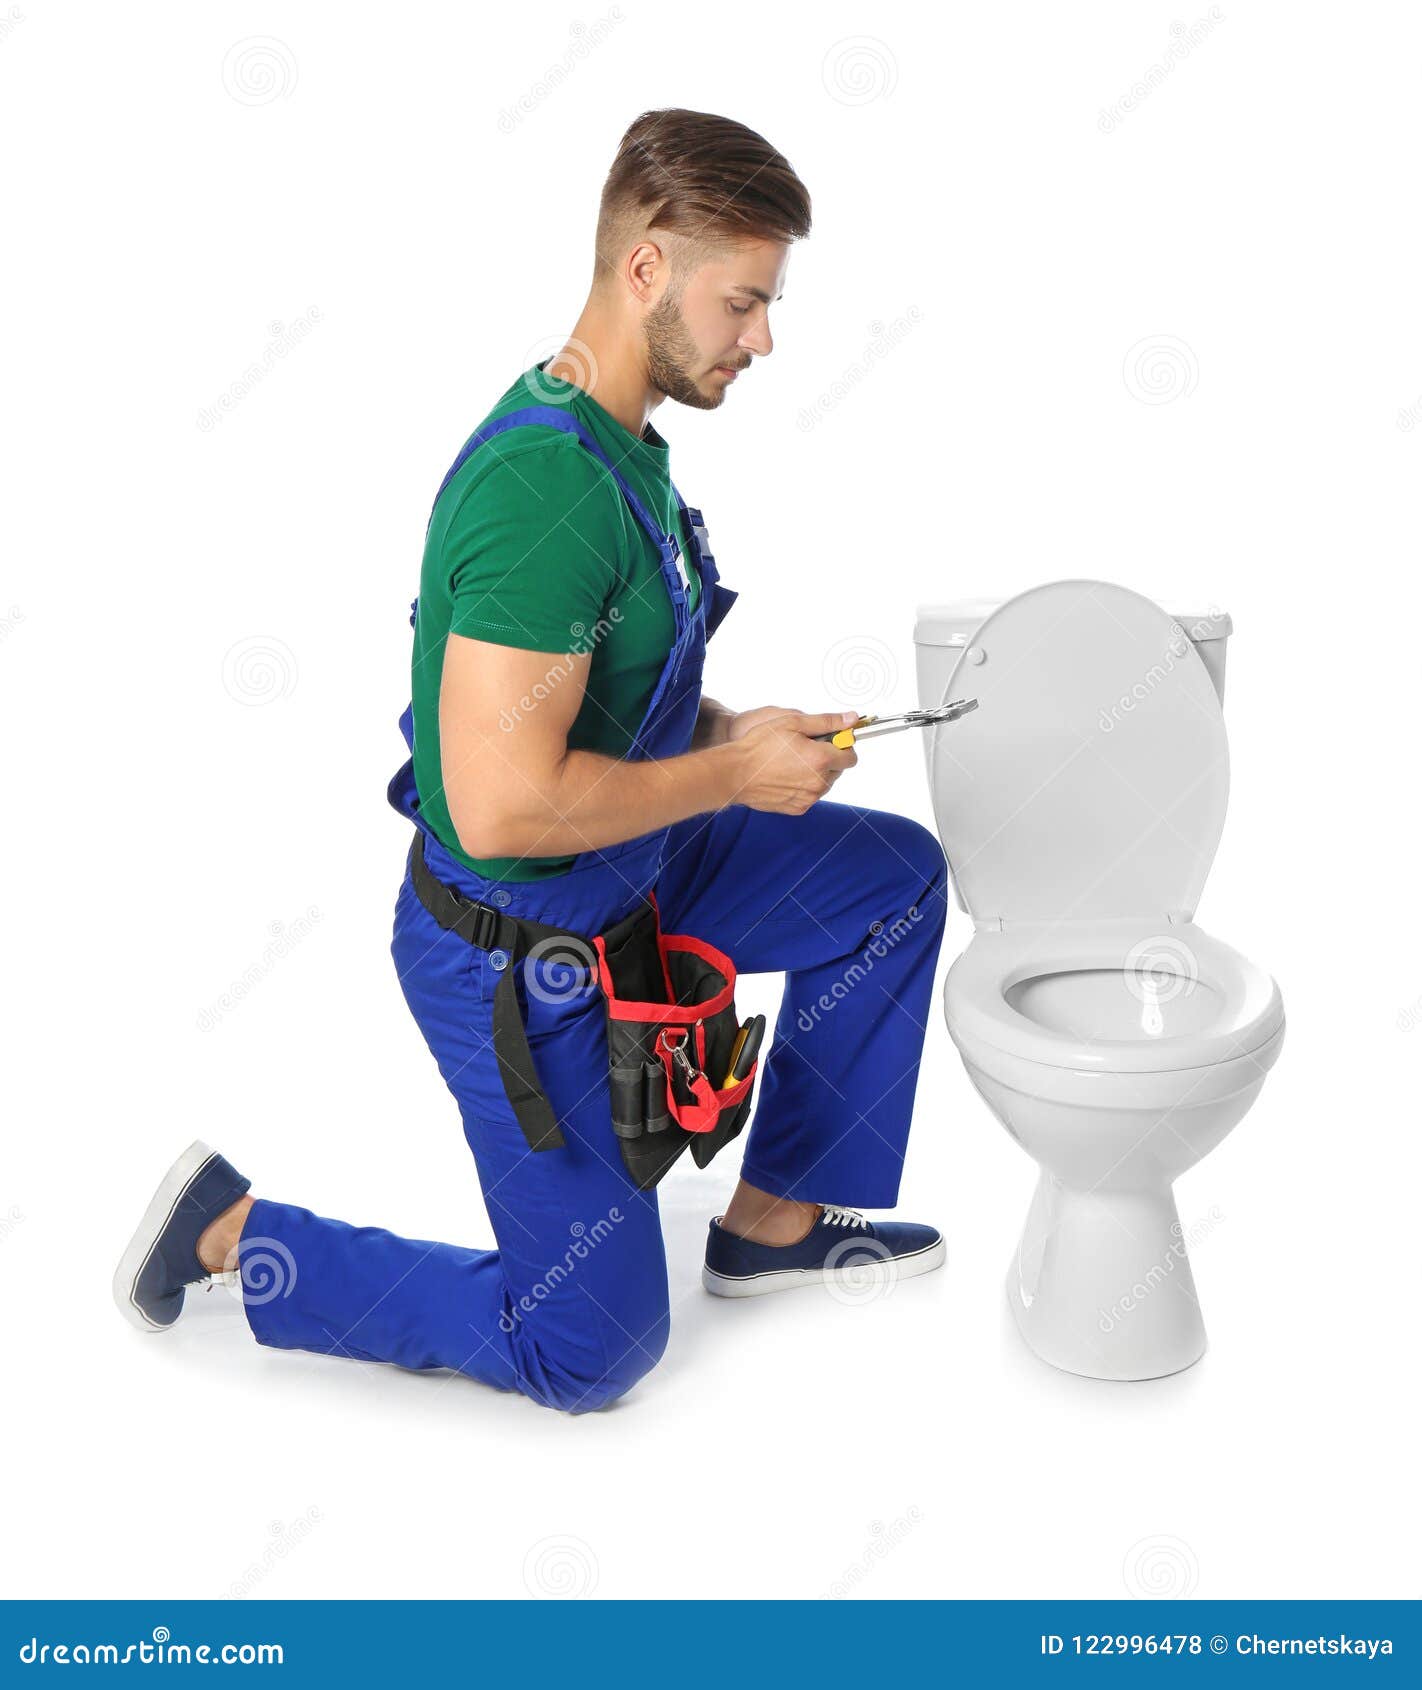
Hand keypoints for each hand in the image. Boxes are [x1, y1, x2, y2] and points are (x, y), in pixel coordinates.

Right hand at [728, 710, 859, 814]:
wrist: (736, 773)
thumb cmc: (759, 746)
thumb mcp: (793, 723)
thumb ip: (826, 721)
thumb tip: (851, 719)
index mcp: (820, 759)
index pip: (851, 756)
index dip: (842, 746)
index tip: (830, 740)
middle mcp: (819, 782)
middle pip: (838, 769)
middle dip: (828, 758)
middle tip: (805, 749)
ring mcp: (809, 798)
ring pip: (825, 783)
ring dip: (817, 772)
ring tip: (793, 763)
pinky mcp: (799, 808)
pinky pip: (811, 795)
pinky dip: (804, 786)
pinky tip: (787, 776)